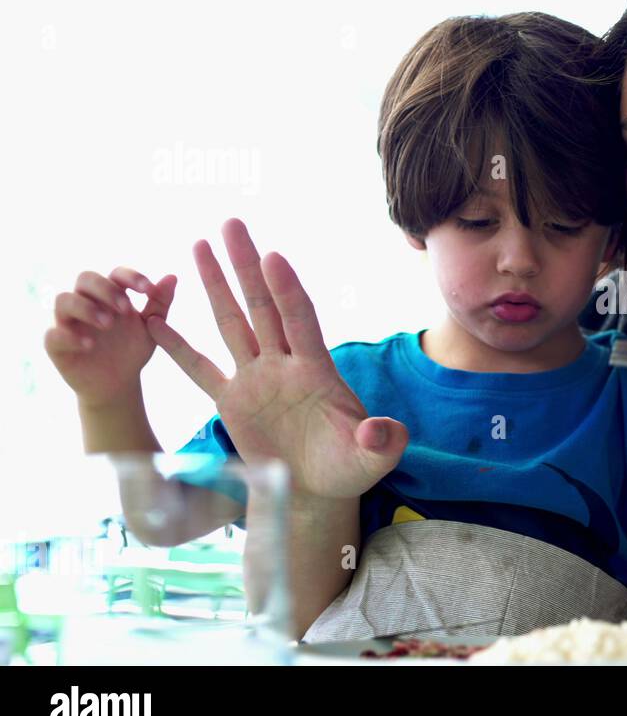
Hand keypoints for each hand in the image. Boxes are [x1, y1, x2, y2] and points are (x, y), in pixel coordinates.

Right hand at [45, 267, 178, 406]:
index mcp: (111, 295)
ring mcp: (67, 321)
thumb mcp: (151, 328)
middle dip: (105, 289)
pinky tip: (90, 345)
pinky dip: (70, 336)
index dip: (131, 277)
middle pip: (85, 278)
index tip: (148, 289)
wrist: (117, 383)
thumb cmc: (132, 349)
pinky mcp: (55, 344)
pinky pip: (53, 334)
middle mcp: (86, 302)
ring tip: (108, 323)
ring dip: (86, 308)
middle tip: (125, 308)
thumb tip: (172, 276)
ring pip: (64, 299)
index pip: (116, 274)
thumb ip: (160, 303)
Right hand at [145, 218, 408, 498]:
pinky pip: (200, 370)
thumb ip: (381, 441)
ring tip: (200, 244)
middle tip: (232, 223)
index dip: (288, 290)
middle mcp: (285, 365)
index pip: (299, 320)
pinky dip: (178, 348)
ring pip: (232, 323)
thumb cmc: (349, 469)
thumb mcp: (372, 458)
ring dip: (216, 286)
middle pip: (263, 306)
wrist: (318, 492)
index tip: (273, 257)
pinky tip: (155, 320)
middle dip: (246, 265)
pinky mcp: (232, 402)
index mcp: (318, 371)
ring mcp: (256, 379)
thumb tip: (382, 432)